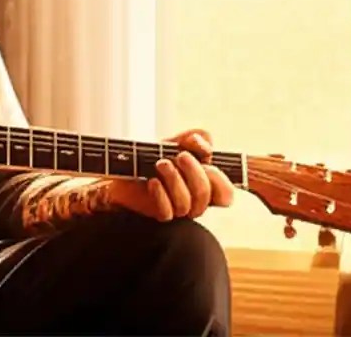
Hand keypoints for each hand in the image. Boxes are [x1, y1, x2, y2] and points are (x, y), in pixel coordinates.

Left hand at [108, 129, 234, 220]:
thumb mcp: (176, 140)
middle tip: (180, 156)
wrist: (124, 166)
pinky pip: (167, 213)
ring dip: (174, 180)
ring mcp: (178, 209)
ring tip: (161, 164)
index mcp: (205, 183)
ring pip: (186, 205)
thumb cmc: (155, 154)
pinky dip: (160, 195)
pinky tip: (153, 182)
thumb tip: (204, 144)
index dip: (222, 180)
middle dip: (194, 173)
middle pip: (206, 195)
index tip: (207, 159)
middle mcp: (194, 200)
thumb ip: (196, 137)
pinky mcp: (160, 213)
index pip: (226, 194)